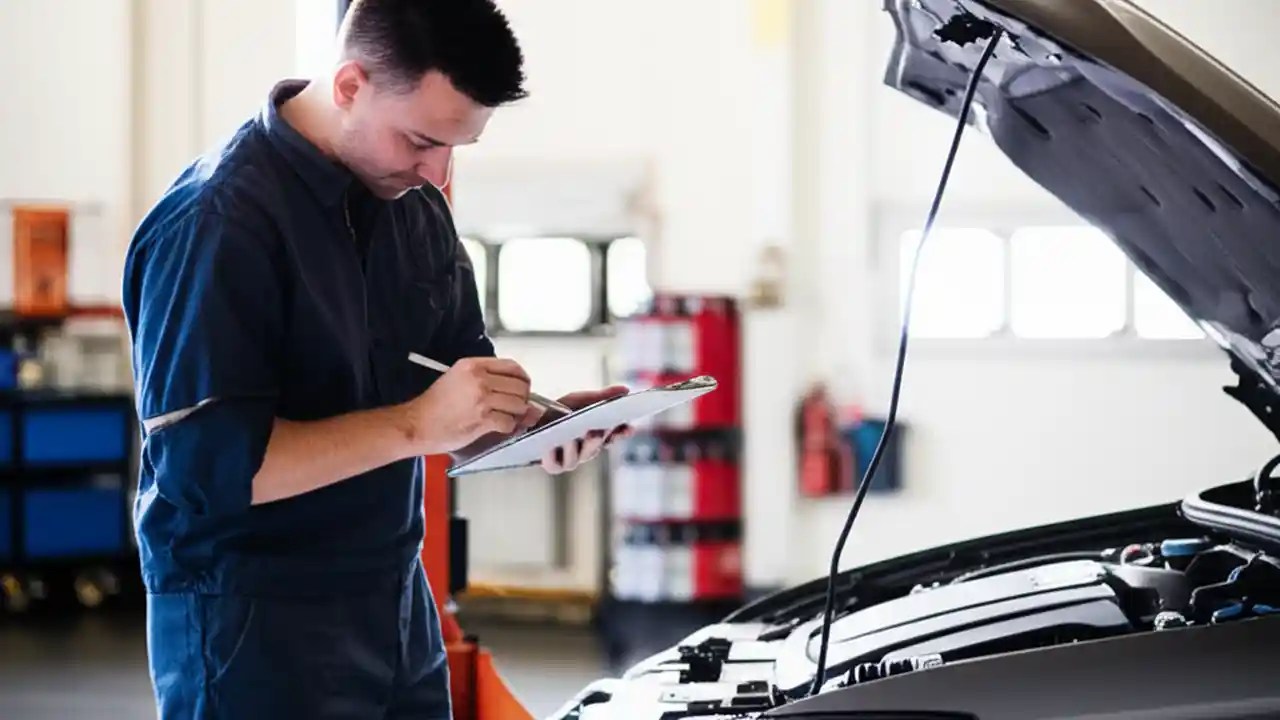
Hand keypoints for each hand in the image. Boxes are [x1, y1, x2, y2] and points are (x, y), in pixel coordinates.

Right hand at [404, 357, 532, 454]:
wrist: (417, 424)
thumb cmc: (434, 405)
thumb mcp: (457, 378)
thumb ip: (485, 379)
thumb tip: (514, 388)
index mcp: (473, 365)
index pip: (512, 367)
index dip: (523, 379)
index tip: (523, 387)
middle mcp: (479, 379)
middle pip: (520, 386)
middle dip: (523, 399)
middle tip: (517, 407)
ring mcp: (482, 399)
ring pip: (518, 405)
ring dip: (518, 415)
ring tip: (508, 418)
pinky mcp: (482, 419)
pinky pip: (509, 422)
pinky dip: (509, 427)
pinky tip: (501, 427)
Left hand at [540, 385, 634, 473]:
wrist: (528, 420)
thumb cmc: (557, 411)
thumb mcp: (580, 400)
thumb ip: (602, 396)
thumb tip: (626, 390)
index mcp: (597, 436)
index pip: (614, 436)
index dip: (622, 433)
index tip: (628, 427)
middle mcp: (586, 451)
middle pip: (595, 447)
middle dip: (597, 438)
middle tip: (598, 429)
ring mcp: (570, 460)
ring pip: (578, 457)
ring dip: (575, 447)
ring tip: (574, 436)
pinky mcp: (552, 466)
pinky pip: (555, 464)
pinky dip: (553, 455)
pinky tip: (550, 445)